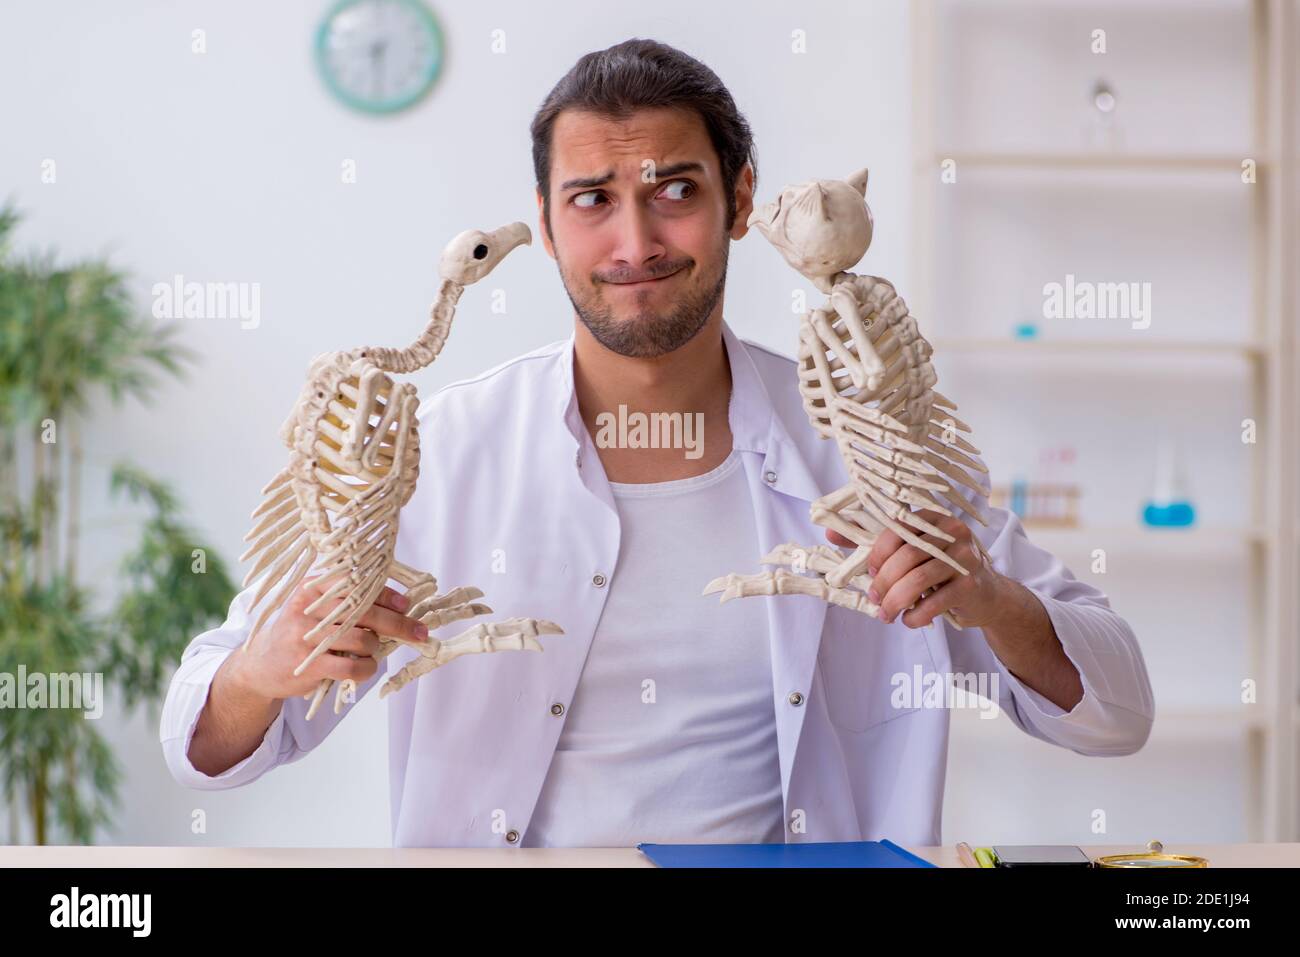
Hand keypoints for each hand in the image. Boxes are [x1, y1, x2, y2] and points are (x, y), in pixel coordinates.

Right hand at [226, 577, 428, 701]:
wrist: (260, 665)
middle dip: (398, 623)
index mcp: (311, 587)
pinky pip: (352, 666)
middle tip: (420, 632)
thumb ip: (347, 602)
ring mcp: (305, 636)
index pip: (355, 583)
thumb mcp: (315, 608)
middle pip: (364, 611)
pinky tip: (365, 668)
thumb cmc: (300, 632)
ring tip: (370, 651)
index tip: (406, 605)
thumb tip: (399, 605)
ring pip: (362, 640)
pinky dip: (366, 669)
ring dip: (376, 649)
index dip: (385, 594)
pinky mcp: (307, 664)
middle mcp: (307, 607)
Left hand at [826, 509, 1001, 628]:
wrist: (987, 595)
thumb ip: (874, 543)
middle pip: (906, 557)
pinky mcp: (972, 585)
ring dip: (895, 601)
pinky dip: (916, 615)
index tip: (871, 573)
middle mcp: (953, 532)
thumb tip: (830, 533)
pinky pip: (935, 602)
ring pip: (918, 580)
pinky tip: (909, 620)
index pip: (897, 529)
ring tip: (886, 614)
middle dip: (884, 582)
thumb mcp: (912, 552)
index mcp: (933, 518)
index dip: (878, 553)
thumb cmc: (942, 571)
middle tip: (875, 599)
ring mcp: (965, 558)